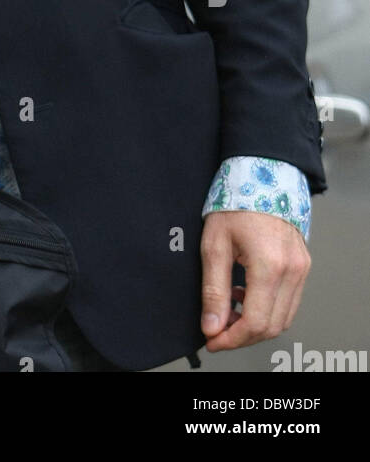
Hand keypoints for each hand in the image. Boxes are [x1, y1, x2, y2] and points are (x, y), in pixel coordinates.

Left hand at [200, 210, 310, 351]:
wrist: (261, 175)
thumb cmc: (235, 201)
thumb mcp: (214, 244)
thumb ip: (213, 289)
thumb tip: (211, 325)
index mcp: (269, 265)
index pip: (256, 322)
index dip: (232, 338)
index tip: (213, 340)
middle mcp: (292, 270)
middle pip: (272, 326)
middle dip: (242, 335)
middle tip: (217, 330)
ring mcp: (301, 268)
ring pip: (283, 318)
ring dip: (256, 324)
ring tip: (229, 309)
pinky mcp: (302, 266)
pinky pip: (289, 302)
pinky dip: (267, 309)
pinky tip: (245, 295)